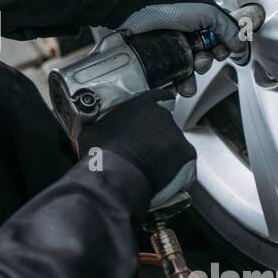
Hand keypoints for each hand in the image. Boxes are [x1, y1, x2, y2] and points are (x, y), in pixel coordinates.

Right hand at [78, 87, 196, 204]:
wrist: (115, 177)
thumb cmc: (102, 155)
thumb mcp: (91, 132)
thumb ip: (99, 125)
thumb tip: (91, 128)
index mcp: (141, 105)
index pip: (159, 97)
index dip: (155, 109)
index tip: (151, 119)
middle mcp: (163, 116)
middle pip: (165, 125)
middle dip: (157, 137)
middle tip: (142, 152)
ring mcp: (177, 136)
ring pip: (174, 146)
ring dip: (165, 155)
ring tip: (148, 169)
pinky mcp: (186, 156)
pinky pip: (184, 165)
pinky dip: (176, 173)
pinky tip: (159, 180)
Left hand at [104, 0, 249, 77]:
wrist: (126, 5)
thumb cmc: (163, 2)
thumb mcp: (203, 11)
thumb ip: (225, 26)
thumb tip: (239, 45)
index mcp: (200, 13)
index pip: (220, 34)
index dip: (222, 47)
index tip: (219, 53)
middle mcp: (185, 27)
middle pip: (203, 53)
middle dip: (204, 64)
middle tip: (199, 61)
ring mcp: (168, 40)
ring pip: (185, 66)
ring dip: (189, 79)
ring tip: (186, 85)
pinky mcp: (153, 53)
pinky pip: (167, 71)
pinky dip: (172, 82)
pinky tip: (173, 88)